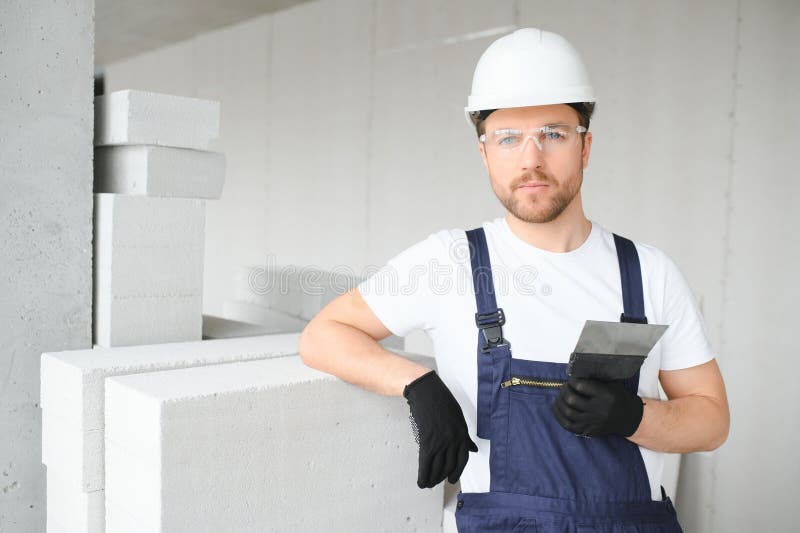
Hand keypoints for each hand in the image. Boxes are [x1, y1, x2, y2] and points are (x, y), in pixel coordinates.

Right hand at [403, 370, 477, 487]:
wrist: (426, 390)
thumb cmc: (441, 400)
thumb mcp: (458, 417)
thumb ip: (464, 435)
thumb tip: (473, 449)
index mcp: (463, 433)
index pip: (463, 459)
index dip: (457, 472)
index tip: (452, 479)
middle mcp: (454, 439)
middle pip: (449, 465)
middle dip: (442, 477)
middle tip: (436, 482)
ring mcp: (441, 440)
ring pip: (437, 467)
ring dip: (432, 479)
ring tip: (428, 484)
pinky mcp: (428, 440)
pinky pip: (426, 463)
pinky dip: (423, 475)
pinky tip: (421, 482)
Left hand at [551, 377, 643, 436]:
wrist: (630, 419)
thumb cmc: (620, 398)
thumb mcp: (612, 385)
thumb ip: (596, 380)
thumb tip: (576, 373)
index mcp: (605, 395)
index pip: (581, 386)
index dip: (572, 381)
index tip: (571, 380)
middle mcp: (599, 410)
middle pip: (572, 400)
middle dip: (564, 391)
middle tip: (564, 387)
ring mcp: (593, 422)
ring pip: (568, 413)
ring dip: (559, 403)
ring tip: (560, 397)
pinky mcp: (589, 431)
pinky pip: (568, 425)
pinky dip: (559, 416)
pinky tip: (557, 408)